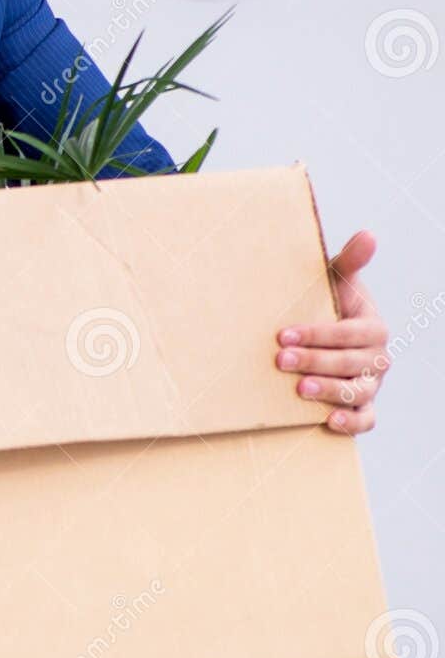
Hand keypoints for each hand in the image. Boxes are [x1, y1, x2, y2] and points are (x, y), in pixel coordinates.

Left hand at [278, 230, 389, 434]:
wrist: (322, 337)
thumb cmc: (328, 305)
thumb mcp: (336, 282)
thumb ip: (349, 261)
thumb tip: (368, 234)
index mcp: (373, 327)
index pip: (351, 332)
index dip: (319, 334)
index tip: (283, 334)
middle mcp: (377, 358)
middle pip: (353, 363)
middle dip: (317, 361)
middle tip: (280, 359)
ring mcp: (371, 384)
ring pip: (359, 391)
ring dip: (331, 392)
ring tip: (300, 390)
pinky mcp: (363, 407)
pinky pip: (366, 420)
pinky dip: (351, 423)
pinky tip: (327, 421)